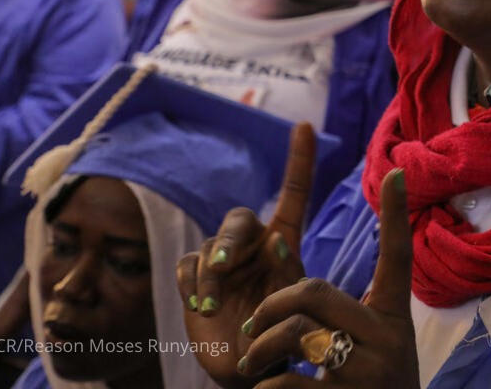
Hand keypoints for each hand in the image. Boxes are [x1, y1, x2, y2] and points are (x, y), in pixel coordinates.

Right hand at [177, 124, 315, 387]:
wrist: (251, 367)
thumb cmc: (282, 336)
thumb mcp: (293, 305)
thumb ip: (285, 273)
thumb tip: (274, 240)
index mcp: (283, 242)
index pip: (293, 194)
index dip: (299, 160)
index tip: (303, 126)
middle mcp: (252, 244)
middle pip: (238, 221)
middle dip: (228, 241)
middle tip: (222, 267)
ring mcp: (222, 260)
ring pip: (209, 246)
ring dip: (209, 274)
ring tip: (213, 305)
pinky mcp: (196, 277)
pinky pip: (187, 264)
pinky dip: (191, 282)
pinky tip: (201, 304)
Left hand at [237, 167, 417, 388]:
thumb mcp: (376, 348)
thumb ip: (345, 316)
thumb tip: (291, 269)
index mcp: (393, 317)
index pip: (397, 257)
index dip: (395, 215)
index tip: (393, 171)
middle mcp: (386, 339)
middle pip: (314, 291)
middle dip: (271, 304)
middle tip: (253, 326)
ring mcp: (366, 371)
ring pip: (295, 333)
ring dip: (260, 349)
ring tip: (252, 365)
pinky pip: (286, 382)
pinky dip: (267, 387)